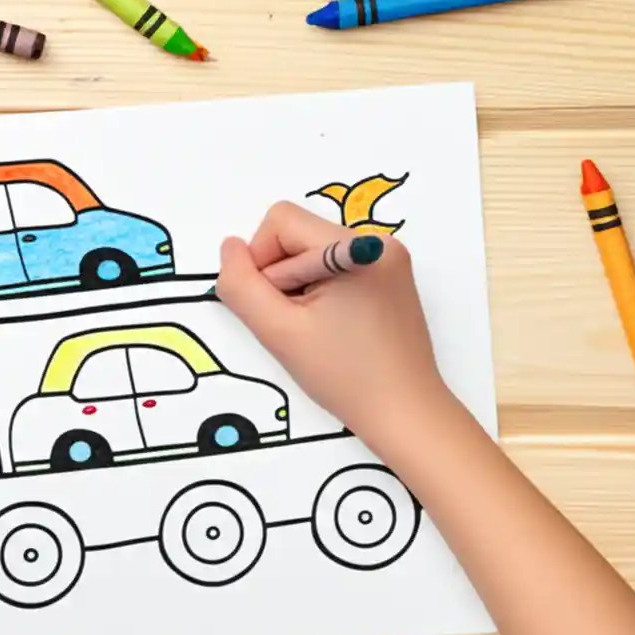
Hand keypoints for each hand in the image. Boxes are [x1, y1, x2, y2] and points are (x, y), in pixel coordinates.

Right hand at [216, 202, 448, 443]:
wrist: (405, 413)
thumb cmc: (345, 376)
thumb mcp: (278, 331)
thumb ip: (241, 285)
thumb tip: (230, 249)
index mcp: (356, 246)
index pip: (280, 221)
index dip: (261, 261)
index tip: (275, 306)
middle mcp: (379, 241)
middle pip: (298, 234)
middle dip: (282, 275)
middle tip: (296, 322)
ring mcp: (389, 260)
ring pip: (314, 251)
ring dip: (300, 284)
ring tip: (316, 327)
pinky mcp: (391, 279)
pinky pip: (337, 265)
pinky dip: (322, 290)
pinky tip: (332, 326)